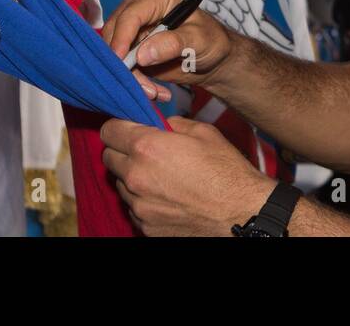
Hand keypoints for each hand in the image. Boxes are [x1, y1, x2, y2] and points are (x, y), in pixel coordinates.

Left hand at [100, 116, 273, 235]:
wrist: (241, 213)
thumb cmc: (226, 171)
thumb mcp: (202, 132)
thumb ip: (171, 124)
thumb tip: (157, 124)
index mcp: (147, 147)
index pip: (109, 130)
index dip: (118, 127)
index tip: (128, 129)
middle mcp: (136, 177)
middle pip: (108, 157)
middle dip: (122, 151)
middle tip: (144, 152)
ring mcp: (139, 205)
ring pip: (120, 184)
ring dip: (132, 177)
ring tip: (160, 176)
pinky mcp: (145, 226)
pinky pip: (133, 207)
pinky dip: (143, 200)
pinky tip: (166, 197)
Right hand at [101, 0, 233, 100]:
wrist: (211, 58)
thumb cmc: (210, 40)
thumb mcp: (199, 40)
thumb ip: (173, 43)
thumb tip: (142, 54)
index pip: (131, 15)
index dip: (122, 37)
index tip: (121, 60)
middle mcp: (136, 7)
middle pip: (116, 34)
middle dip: (127, 63)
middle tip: (147, 88)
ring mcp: (130, 28)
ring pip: (114, 53)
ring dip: (132, 77)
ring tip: (156, 93)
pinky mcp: (128, 48)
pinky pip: (121, 66)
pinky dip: (135, 82)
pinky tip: (156, 91)